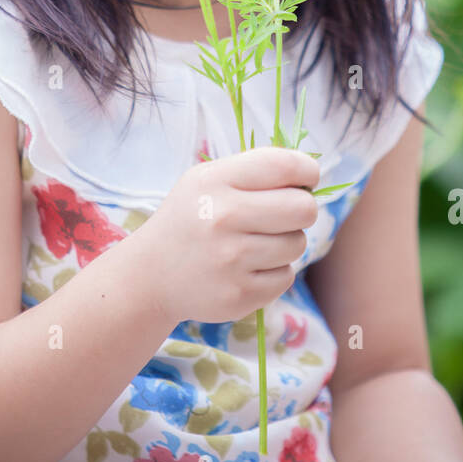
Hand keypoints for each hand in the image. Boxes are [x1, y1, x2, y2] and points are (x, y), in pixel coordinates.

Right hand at [136, 146, 319, 324]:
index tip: (307, 178)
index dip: (307, 170)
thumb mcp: (207, 179)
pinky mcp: (239, 295)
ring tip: (256, 242)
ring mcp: (230, 260)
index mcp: (215, 181)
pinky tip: (248, 267)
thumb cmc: (191, 218)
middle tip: (284, 213)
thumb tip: (310, 174)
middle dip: (303, 209)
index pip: (283, 166)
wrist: (151, 274)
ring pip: (297, 244)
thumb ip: (255, 170)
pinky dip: (275, 271)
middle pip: (303, 209)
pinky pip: (286, 276)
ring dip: (286, 242)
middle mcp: (222, 218)